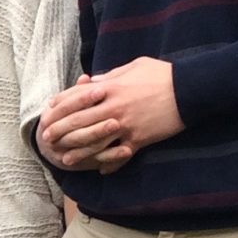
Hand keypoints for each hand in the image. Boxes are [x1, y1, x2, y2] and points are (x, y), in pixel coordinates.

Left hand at [37, 56, 178, 172]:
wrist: (190, 89)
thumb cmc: (163, 74)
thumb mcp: (133, 67)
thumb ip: (110, 75)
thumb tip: (92, 81)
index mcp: (109, 87)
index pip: (75, 98)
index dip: (59, 107)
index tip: (47, 113)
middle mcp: (113, 107)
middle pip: (78, 122)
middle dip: (60, 131)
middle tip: (47, 140)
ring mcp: (125, 125)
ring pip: (94, 142)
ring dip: (78, 152)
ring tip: (66, 160)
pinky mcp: (139, 139)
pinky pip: (120, 155)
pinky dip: (110, 164)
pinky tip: (101, 170)